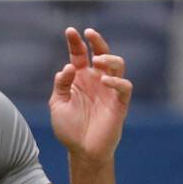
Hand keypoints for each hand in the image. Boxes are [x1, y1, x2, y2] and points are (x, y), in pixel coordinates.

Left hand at [49, 27, 132, 164]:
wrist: (82, 152)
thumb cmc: (70, 129)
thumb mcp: (58, 104)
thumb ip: (61, 85)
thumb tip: (67, 67)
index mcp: (81, 79)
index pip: (79, 55)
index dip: (75, 42)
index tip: (70, 31)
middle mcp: (97, 80)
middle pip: (101, 53)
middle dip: (96, 41)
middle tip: (89, 33)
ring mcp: (109, 91)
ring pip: (117, 65)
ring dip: (108, 58)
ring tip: (96, 61)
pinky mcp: (119, 104)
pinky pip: (124, 87)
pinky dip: (117, 81)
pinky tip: (105, 80)